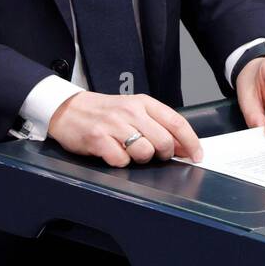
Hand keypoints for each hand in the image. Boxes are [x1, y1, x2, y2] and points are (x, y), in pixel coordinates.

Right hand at [47, 91, 203, 165]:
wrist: (67, 109)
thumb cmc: (102, 111)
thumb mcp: (132, 110)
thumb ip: (157, 124)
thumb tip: (182, 145)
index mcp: (143, 102)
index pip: (176, 122)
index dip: (191, 142)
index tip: (196, 155)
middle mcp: (130, 111)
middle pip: (163, 141)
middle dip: (163, 154)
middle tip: (155, 155)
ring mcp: (113, 125)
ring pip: (145, 152)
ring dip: (141, 159)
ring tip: (130, 152)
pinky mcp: (98, 139)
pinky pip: (121, 160)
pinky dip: (120, 162)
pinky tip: (113, 154)